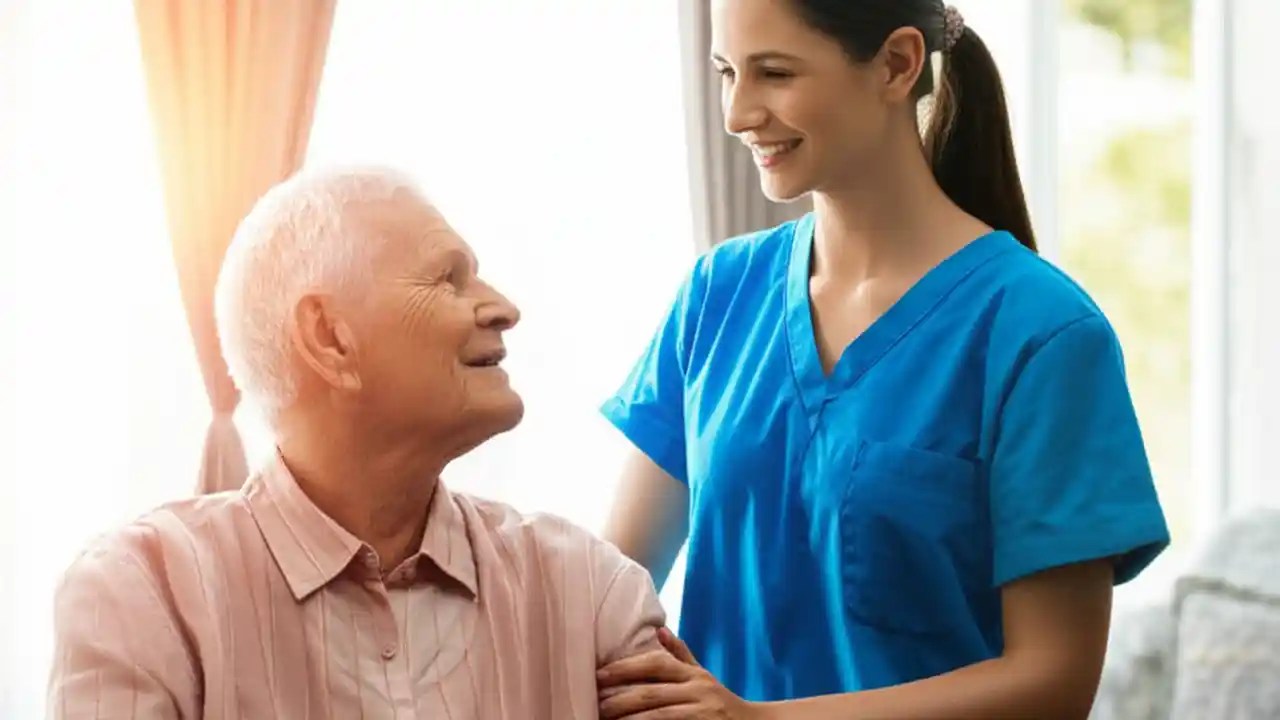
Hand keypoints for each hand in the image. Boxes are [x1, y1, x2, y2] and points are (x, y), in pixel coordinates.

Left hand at [597, 627, 767, 719]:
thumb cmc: (719, 702)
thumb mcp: (703, 676)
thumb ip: (680, 655)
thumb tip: (660, 629)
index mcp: (694, 674)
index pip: (656, 664)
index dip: (625, 667)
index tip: (598, 674)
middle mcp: (699, 691)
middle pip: (652, 693)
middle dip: (619, 698)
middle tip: (595, 702)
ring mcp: (702, 714)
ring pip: (659, 716)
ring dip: (629, 719)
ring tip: (605, 719)